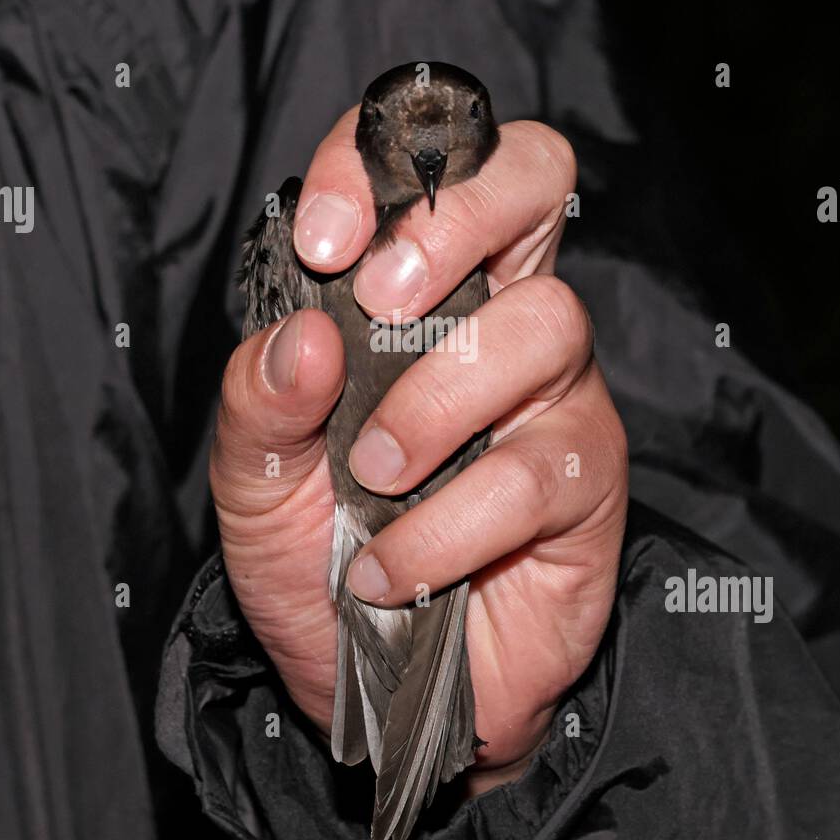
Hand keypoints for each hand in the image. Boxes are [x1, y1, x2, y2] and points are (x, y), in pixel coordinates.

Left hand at [210, 109, 627, 794]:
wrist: (369, 678)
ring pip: (544, 325)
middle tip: (378, 298)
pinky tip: (394, 568)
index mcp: (415, 289)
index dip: (382, 160)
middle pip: (534, 181)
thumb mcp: (253, 480)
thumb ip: (261, 400)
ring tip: (373, 476)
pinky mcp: (586, 483)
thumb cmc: (315, 558)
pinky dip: (450, 523)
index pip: (427, 161)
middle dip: (451, 220)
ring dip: (438, 400)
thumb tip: (304, 335)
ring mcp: (552, 395)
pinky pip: (538, 471)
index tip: (322, 237)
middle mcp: (497, 317)